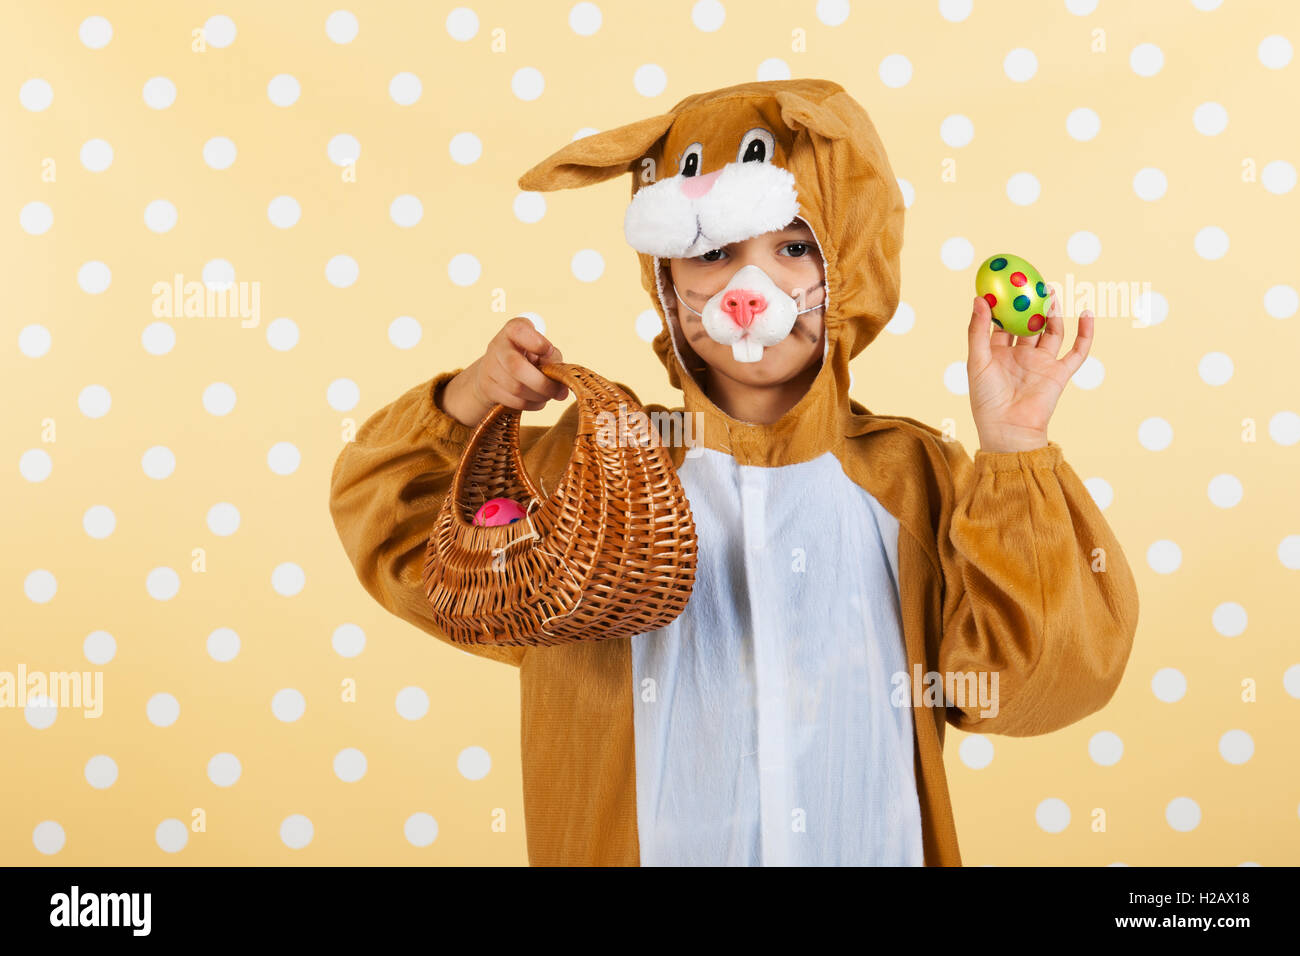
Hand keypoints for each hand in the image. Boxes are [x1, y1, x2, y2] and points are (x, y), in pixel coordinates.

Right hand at [440, 317, 567, 428]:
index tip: (548, 350)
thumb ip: (553, 359)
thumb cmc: (528, 357)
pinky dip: (531, 404)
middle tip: (558, 391)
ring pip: (516, 388)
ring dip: (538, 396)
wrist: (496, 371)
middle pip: (516, 367)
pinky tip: (537, 400)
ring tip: (548, 395)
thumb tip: (560, 382)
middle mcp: (498, 346)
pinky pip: (513, 401)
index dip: (536, 342)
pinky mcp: (488, 388)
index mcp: (514, 330)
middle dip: (542, 383)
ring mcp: (489, 367)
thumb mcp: (542, 351)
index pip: (519, 330)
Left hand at [966, 288, 1092, 452]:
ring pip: (1051, 332)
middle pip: (1030, 325)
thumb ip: (977, 331)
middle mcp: (1021, 356)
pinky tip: (1087, 313)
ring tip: (1051, 293)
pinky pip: (1077, 350)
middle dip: (1032, 305)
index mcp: (998, 354)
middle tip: (1033, 282)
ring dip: (1053, 313)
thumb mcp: (977, 361)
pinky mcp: (1059, 373)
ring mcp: (1042, 364)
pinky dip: (1085, 333)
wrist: (1008, 429)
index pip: (1003, 324)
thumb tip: (978, 298)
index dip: (1006, 305)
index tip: (1006, 283)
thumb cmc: (986, 400)